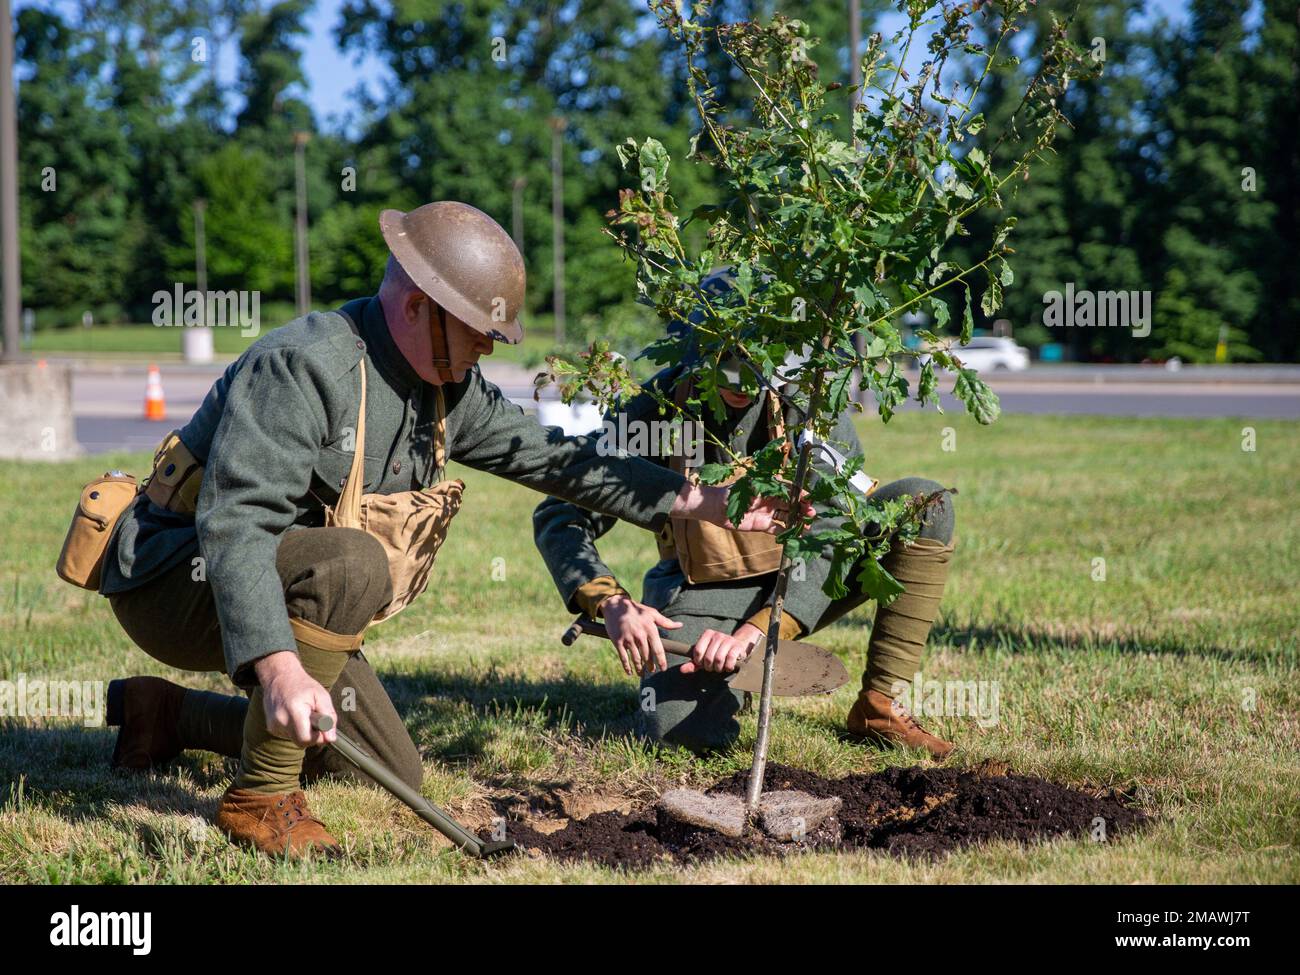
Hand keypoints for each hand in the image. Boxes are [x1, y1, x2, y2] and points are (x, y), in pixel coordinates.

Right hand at [254, 651, 336, 746]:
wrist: (279, 677)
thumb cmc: (304, 686)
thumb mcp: (322, 696)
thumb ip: (329, 718)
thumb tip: (331, 739)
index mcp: (294, 712)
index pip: (306, 739)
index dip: (317, 737)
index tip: (322, 727)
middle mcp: (280, 720)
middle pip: (300, 742)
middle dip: (312, 736)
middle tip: (315, 720)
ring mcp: (273, 725)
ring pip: (295, 739)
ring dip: (303, 731)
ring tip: (303, 713)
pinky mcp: (271, 727)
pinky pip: (288, 735)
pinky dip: (295, 729)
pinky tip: (294, 715)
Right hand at [602, 595, 682, 676]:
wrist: (616, 606)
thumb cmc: (637, 610)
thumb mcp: (652, 613)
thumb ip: (666, 622)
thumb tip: (680, 626)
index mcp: (650, 629)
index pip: (658, 650)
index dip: (661, 661)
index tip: (663, 668)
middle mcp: (640, 635)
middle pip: (647, 656)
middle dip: (650, 666)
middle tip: (652, 670)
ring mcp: (628, 639)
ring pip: (636, 659)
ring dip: (639, 668)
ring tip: (641, 674)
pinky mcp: (618, 641)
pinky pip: (623, 658)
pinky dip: (627, 667)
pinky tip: (630, 672)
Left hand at [670, 483, 813, 534]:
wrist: (717, 508)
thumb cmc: (734, 493)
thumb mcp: (753, 486)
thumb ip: (770, 486)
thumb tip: (788, 484)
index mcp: (770, 488)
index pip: (790, 491)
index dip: (800, 495)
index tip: (809, 499)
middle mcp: (771, 500)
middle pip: (791, 504)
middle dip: (802, 508)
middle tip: (811, 514)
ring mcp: (767, 513)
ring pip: (787, 517)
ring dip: (797, 521)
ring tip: (806, 526)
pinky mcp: (762, 525)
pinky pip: (777, 529)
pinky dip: (786, 532)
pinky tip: (795, 535)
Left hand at [680, 623, 762, 675]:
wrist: (736, 648)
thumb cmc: (717, 653)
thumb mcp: (704, 657)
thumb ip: (693, 663)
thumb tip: (682, 670)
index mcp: (707, 634)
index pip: (698, 650)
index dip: (699, 661)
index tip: (702, 664)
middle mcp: (717, 635)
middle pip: (708, 657)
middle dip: (709, 667)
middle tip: (712, 668)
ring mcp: (728, 640)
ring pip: (719, 659)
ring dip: (718, 668)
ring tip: (719, 668)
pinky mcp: (737, 646)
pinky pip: (730, 659)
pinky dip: (728, 667)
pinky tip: (728, 667)